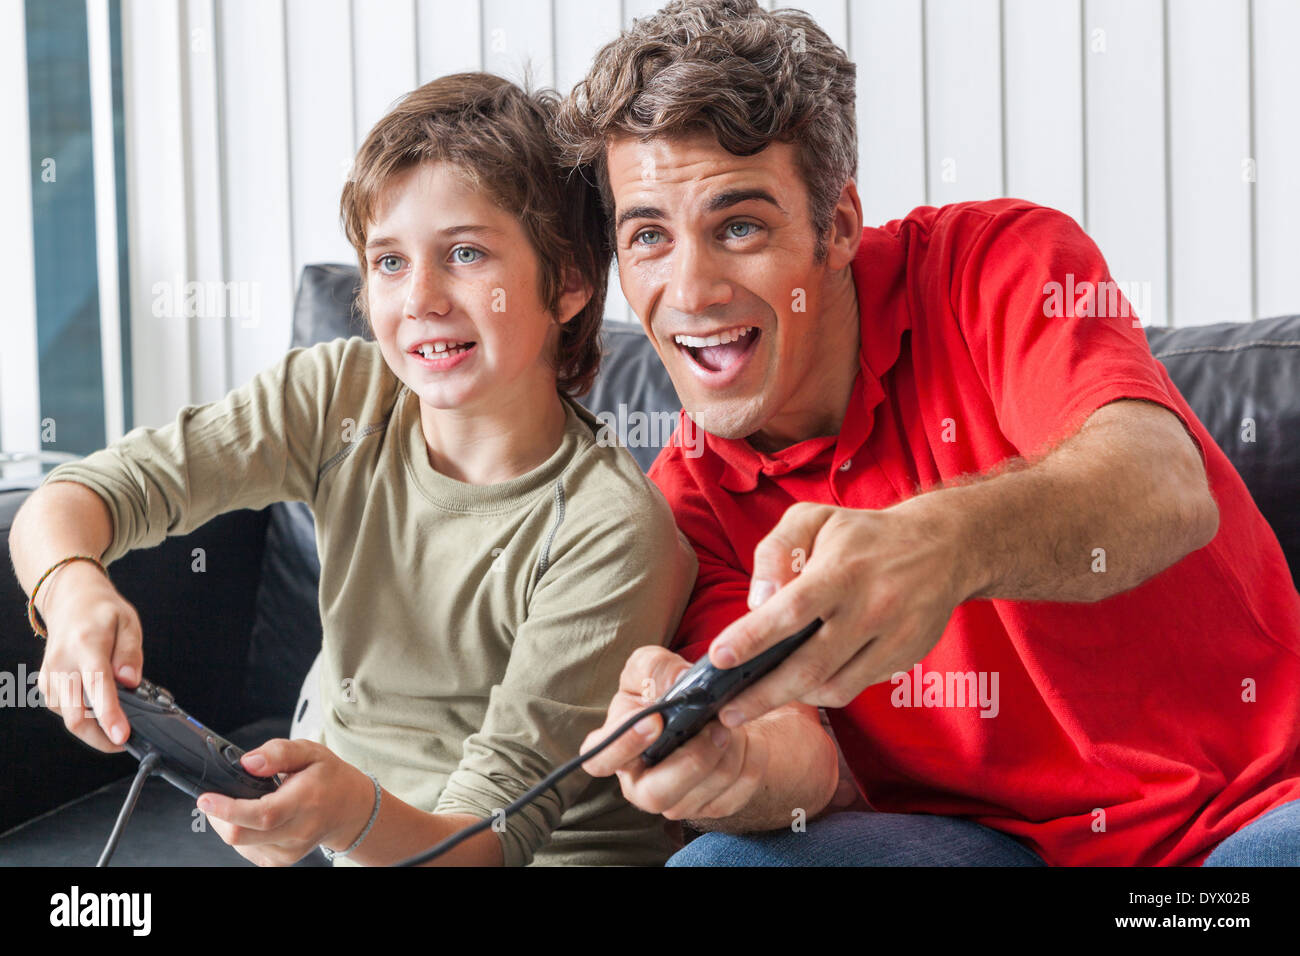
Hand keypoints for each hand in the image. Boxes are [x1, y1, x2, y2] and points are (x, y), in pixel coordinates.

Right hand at [36, 561, 143, 751]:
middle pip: (75, 715)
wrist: (70, 601)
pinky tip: (98, 705)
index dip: (110, 715)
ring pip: (69, 718)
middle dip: (101, 737)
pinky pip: (64, 711)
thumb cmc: (102, 612)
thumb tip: (131, 682)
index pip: (98, 685)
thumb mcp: (128, 622)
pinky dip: (83, 716)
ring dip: (93, 727)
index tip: (121, 736)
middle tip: (125, 740)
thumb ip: (131, 653)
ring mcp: (50, 675)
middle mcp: (62, 663)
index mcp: (86, 645)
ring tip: (116, 717)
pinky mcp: (45, 684)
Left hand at [198, 739, 376, 866]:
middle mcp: (297, 832)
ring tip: (245, 803)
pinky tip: (253, 819)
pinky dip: (242, 833)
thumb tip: (248, 763)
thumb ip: (279, 752)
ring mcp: (289, 851)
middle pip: (242, 835)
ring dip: (230, 824)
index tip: (206, 798)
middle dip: (218, 817)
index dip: (229, 809)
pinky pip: (246, 850)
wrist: (350, 810)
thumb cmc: (329, 778)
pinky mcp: (281, 861)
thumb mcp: (310, 752)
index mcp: (305, 801)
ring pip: (239, 844)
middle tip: (215, 798)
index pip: (263, 814)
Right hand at [579, 646, 769, 821]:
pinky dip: (750, 759)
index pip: (599, 760)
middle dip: (692, 759)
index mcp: (617, 749)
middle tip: (715, 726)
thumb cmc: (669, 691)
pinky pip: (738, 789)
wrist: (711, 712)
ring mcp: (678, 802)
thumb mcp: (653, 666)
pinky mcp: (713, 806)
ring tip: (731, 723)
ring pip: (705, 790)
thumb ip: (654, 667)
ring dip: (728, 751)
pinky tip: (744, 739)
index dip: (623, 745)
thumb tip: (676, 681)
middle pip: (657, 794)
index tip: (653, 720)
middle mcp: (641, 784)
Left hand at [707, 497, 973, 724]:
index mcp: (842, 570)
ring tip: (759, 698)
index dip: (753, 636)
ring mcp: (892, 636)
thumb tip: (757, 601)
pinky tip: (803, 683)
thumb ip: (775, 550)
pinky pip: (856, 686)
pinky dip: (824, 690)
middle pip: (810, 664)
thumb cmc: (862, 535)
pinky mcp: (905, 656)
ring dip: (792, 698)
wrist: (943, 547)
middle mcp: (870, 606)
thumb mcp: (815, 519)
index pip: (792, 609)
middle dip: (763, 694)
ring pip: (834, 686)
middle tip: (726, 712)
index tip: (719, 658)